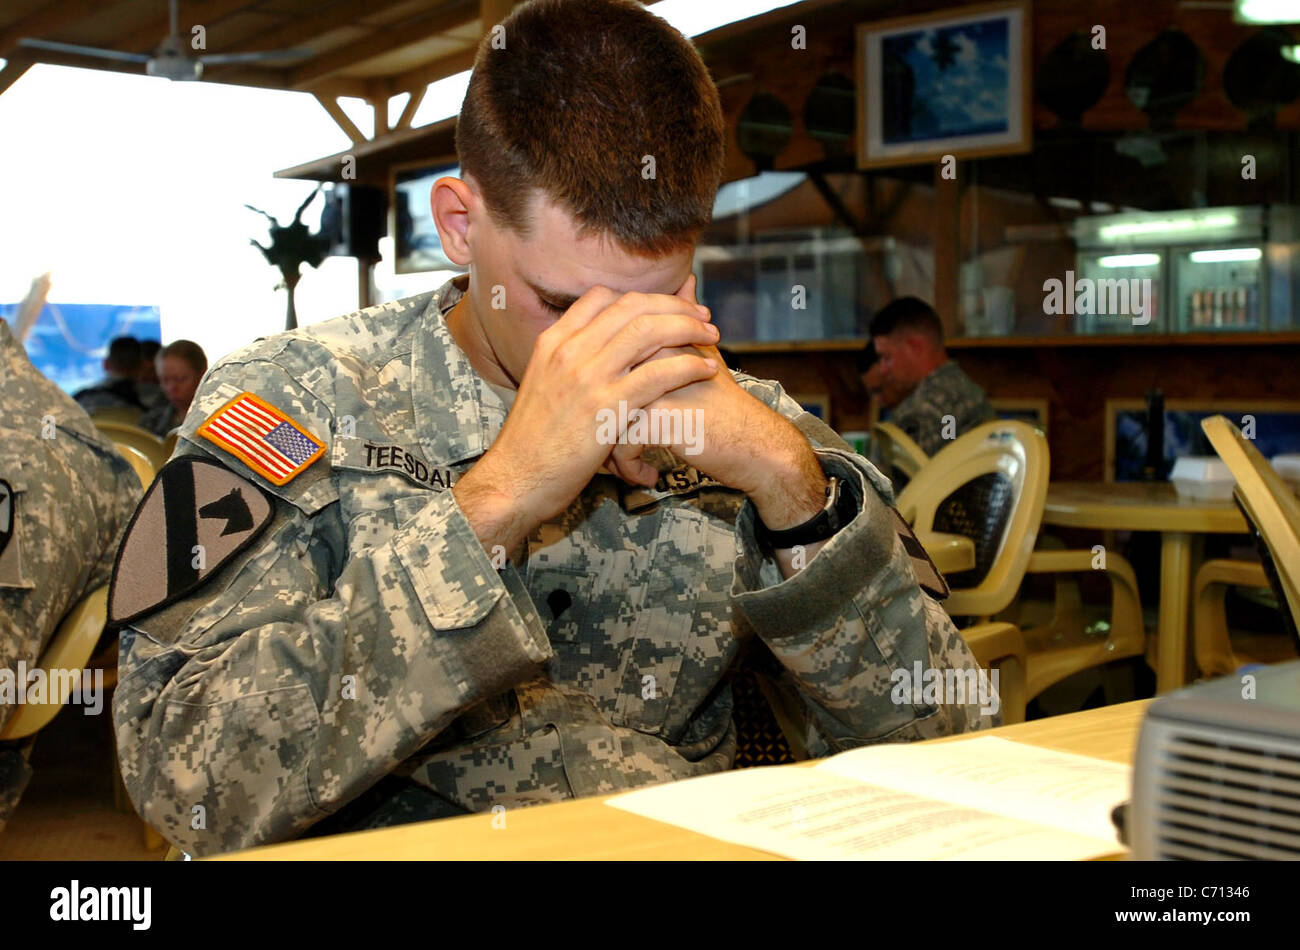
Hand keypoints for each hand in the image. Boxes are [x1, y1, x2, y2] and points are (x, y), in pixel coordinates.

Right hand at [455, 278, 720, 553]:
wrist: (515, 480)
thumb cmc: (532, 443)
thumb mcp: (542, 386)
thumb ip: (568, 361)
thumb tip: (597, 350)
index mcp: (552, 342)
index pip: (601, 296)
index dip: (640, 296)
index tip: (666, 305)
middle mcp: (569, 350)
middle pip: (631, 306)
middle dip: (674, 305)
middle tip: (702, 314)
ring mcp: (587, 377)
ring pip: (649, 331)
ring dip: (688, 327)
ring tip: (711, 335)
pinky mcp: (606, 408)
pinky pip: (658, 373)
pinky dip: (688, 365)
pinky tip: (706, 369)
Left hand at [603, 282, 825, 532]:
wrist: (759, 446)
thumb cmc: (727, 406)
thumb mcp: (705, 355)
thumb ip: (685, 320)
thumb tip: (685, 280)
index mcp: (656, 340)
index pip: (605, 360)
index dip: (601, 395)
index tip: (610, 420)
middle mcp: (652, 356)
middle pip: (599, 390)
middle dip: (595, 425)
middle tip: (607, 449)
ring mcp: (656, 385)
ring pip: (604, 417)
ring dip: (608, 451)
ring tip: (624, 468)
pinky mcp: (663, 418)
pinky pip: (622, 442)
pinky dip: (629, 466)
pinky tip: (645, 479)